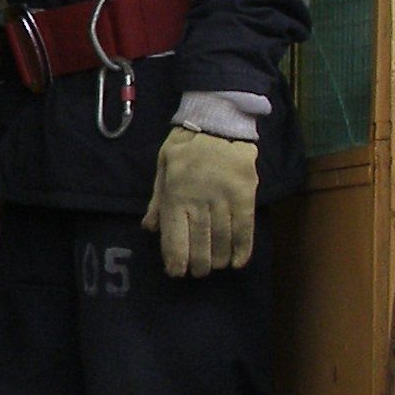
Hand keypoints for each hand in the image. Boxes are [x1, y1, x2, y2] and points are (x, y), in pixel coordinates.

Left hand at [139, 126, 258, 276]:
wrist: (218, 121)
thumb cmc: (186, 144)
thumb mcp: (162, 166)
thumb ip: (157, 200)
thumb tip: (149, 229)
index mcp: (175, 195)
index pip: (175, 238)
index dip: (176, 261)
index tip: (177, 273)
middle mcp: (199, 201)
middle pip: (200, 244)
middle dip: (198, 265)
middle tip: (198, 272)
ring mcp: (223, 199)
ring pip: (222, 241)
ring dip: (218, 259)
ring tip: (215, 266)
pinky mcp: (244, 195)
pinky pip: (244, 229)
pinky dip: (242, 249)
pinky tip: (237, 262)